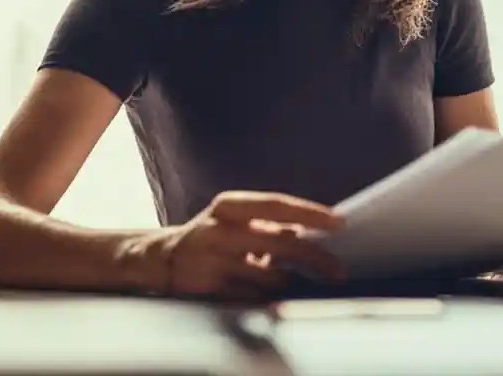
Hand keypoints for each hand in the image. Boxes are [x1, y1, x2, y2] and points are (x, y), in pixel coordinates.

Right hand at [134, 191, 346, 301]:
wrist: (163, 259)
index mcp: (230, 206)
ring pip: (269, 274)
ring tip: (280, 277)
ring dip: (284, 279)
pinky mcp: (209, 287)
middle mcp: (220, 229)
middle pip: (280, 242)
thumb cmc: (214, 236)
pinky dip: (263, 295)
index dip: (310, 213)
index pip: (278, 205)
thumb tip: (316, 230)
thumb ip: (272, 224)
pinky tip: (258, 290)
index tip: (339, 223)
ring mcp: (213, 260)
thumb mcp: (238, 221)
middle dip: (314, 258)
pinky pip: (253, 296)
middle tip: (338, 269)